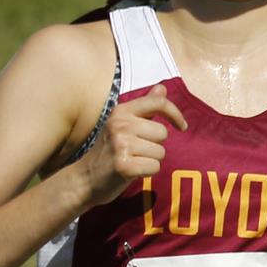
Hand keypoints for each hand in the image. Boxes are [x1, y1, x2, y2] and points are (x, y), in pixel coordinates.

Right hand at [78, 85, 186, 209]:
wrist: (84, 178)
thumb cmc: (108, 151)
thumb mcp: (122, 124)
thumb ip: (144, 107)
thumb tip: (162, 88)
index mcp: (120, 112)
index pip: (157, 103)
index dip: (175, 113)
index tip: (182, 126)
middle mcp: (119, 125)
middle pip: (162, 133)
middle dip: (155, 144)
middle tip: (136, 150)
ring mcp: (121, 145)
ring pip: (160, 152)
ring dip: (151, 159)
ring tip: (132, 160)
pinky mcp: (124, 166)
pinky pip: (155, 167)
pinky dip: (147, 172)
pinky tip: (132, 171)